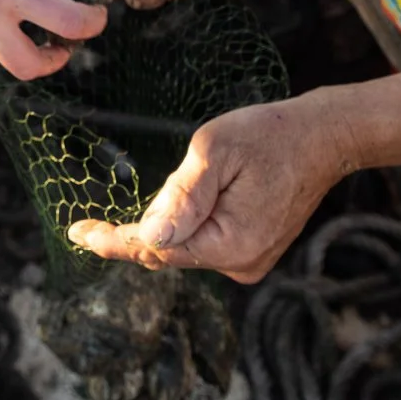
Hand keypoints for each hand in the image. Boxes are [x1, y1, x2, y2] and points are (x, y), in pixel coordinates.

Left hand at [67, 96, 350, 282]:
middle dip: (150, 219)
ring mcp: (249, 262)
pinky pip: (205, 240)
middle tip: (173, 178)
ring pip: (186, 244)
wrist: (324, 137)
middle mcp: (241, 265)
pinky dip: (193, 219)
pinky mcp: (252, 252)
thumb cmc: (270, 134)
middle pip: (169, 249)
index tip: (76, 232)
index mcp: (231, 244)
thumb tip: (149, 237)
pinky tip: (212, 189)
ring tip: (211, 175)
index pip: (156, 250)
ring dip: (176, 216)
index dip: (113, 240)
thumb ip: (181, 195)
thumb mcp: (216, 150)